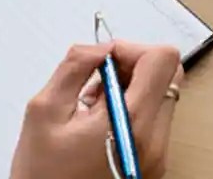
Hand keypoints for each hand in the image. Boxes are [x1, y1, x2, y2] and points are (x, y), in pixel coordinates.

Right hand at [11, 42, 183, 178]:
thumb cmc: (43, 177)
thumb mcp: (43, 112)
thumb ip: (74, 67)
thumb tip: (100, 47)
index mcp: (132, 124)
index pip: (161, 60)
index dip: (131, 49)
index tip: (104, 60)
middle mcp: (155, 140)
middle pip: (168, 75)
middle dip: (132, 66)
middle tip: (98, 81)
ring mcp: (159, 154)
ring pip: (162, 95)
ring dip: (131, 88)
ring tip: (93, 106)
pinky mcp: (155, 162)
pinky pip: (155, 118)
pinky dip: (132, 109)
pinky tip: (99, 123)